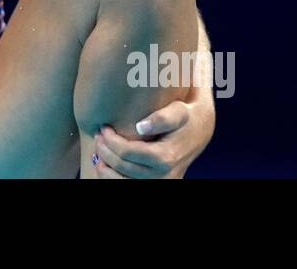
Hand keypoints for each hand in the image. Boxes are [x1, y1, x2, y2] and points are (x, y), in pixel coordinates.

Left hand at [90, 81, 215, 178]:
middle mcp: (164, 174)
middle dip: (105, 151)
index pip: (128, 152)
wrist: (199, 131)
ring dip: (106, 169)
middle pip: (123, 167)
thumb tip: (141, 127)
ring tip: (98, 153)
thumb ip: (162, 118)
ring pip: (123, 182)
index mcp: (166, 156)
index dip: (111, 141)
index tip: (103, 128)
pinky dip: (114, 178)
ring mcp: (161, 182)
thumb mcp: (178, 111)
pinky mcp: (158, 183)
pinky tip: (106, 166)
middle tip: (98, 136)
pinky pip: (130, 185)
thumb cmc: (185, 117)